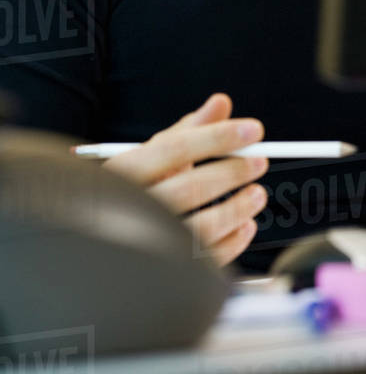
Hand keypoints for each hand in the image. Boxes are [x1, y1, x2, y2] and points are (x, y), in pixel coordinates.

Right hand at [102, 92, 267, 265]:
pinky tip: (245, 225)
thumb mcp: (151, 154)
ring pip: (201, 227)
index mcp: (125, 171)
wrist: (98, 242)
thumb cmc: (133, 188)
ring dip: (237, 208)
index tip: (254, 130)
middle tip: (259, 161)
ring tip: (257, 194)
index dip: (218, 137)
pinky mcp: (164, 271)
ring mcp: (146, 242)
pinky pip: (206, 260)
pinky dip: (233, 242)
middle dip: (232, 172)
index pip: (175, 149)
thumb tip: (221, 103)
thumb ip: (188, 129)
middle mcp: (131, 207)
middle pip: (190, 187)